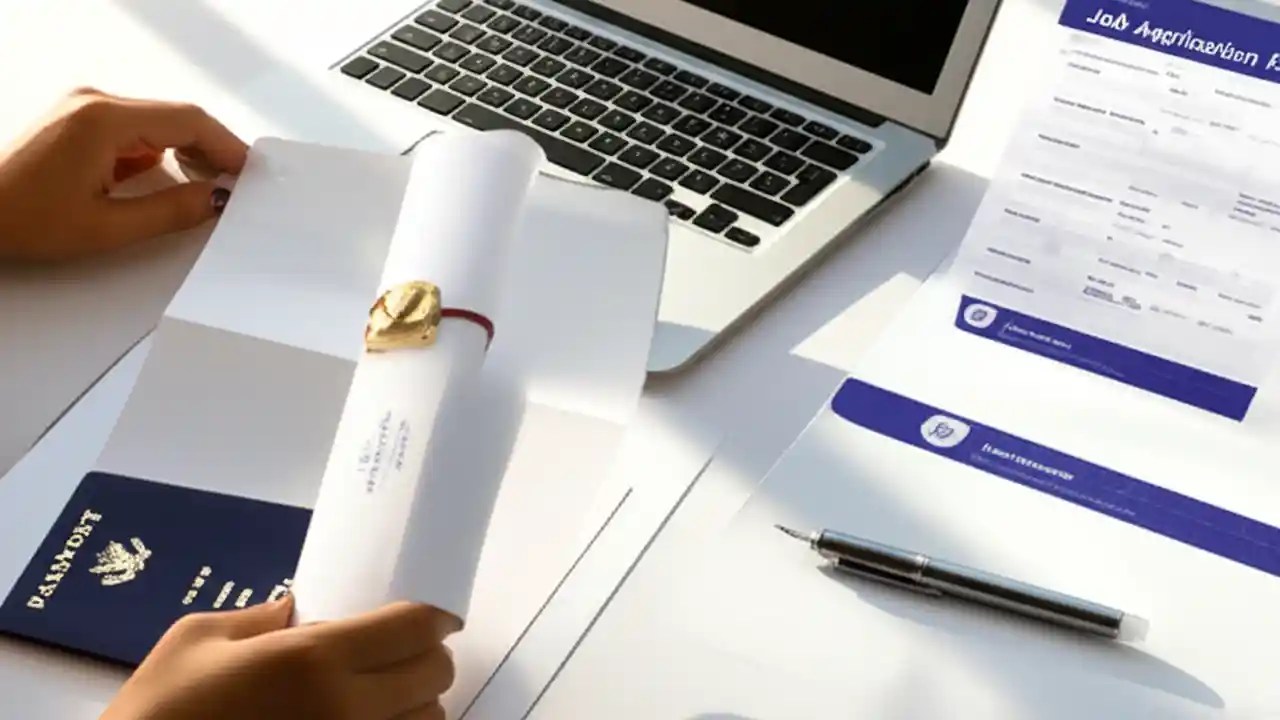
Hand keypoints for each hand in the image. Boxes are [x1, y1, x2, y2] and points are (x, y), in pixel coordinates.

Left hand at [0, 88, 247, 262]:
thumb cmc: (21, 219)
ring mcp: (85, 107)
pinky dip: (161, 151)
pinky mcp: (79, 119)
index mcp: (104, 120)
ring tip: (209, 186)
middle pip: (177, 116)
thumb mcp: (107, 227)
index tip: (252, 172)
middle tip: (238, 184)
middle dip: (212, 149)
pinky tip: (170, 178)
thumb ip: (172, 211)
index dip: (228, 147)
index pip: (188, 120)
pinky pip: (136, 128)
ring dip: (187, 151)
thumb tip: (218, 199)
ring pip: (159, 122)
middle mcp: (96, 102)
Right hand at [100, 597, 459, 719]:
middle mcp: (347, 709)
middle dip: (428, 659)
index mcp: (314, 659)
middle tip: (407, 653)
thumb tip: (301, 609)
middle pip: (433, 677)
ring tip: (388, 694)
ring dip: (418, 704)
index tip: (439, 615)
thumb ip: (260, 618)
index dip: (436, 618)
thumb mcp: (198, 640)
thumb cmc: (161, 710)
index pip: (413, 629)